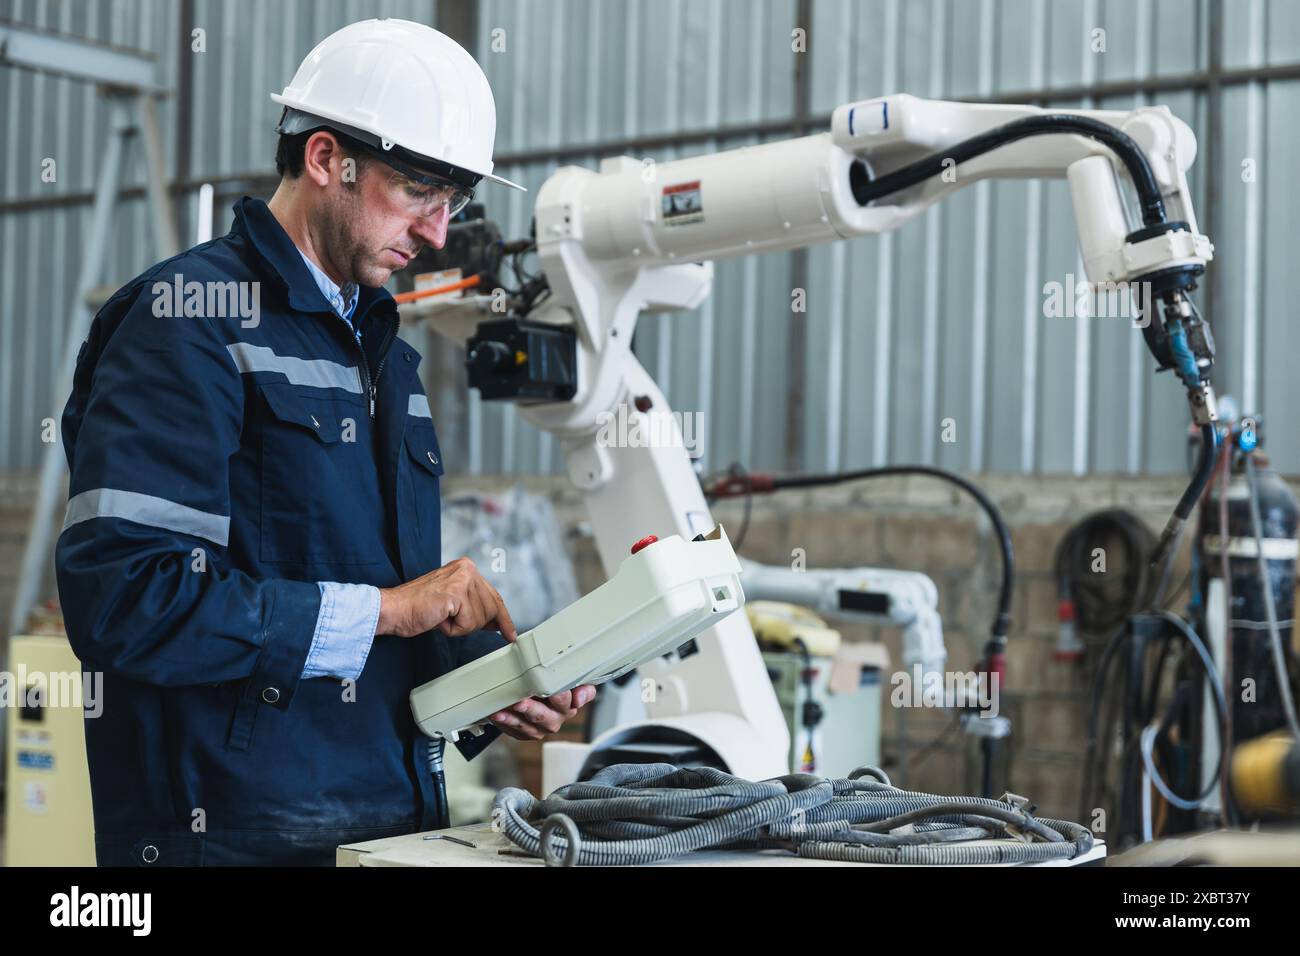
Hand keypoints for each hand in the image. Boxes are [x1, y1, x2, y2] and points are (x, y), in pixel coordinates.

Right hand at [377, 557, 516, 639]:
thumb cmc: (418, 608)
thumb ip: (475, 607)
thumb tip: (497, 622)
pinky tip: (439, 618)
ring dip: (460, 626)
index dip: (503, 617)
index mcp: (467, 568)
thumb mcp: (454, 605)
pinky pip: (468, 623)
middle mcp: (468, 568)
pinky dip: (453, 628)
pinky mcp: (456, 593)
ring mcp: (463, 579)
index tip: (511, 632)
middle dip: (475, 623)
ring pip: (480, 619)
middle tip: (451, 620)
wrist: (394, 610)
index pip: (494, 595)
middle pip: (492, 608)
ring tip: (440, 616)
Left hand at [488, 685, 596, 740]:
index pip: (566, 702)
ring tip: (504, 709)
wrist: (540, 695)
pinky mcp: (524, 733)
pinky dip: (504, 722)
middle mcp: (555, 719)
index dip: (559, 698)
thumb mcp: (571, 680)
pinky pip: (513, 730)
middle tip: (521, 702)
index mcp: (569, 706)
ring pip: (527, 726)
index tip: (552, 692)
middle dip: (532, 709)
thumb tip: (579, 696)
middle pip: (544, 717)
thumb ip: (579, 684)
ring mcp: (539, 728)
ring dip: (514, 718)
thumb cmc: (555, 685)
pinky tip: (497, 714)